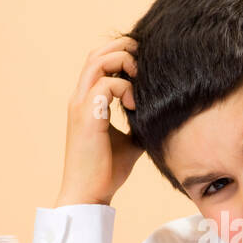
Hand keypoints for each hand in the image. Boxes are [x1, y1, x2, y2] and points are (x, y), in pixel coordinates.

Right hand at [56, 35, 144, 206]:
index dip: (121, 55)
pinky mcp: (86, 118)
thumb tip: (162, 114)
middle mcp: (80, 99)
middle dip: (123, 48)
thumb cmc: (106, 171)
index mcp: (87, 102)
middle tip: (146, 58)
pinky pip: (104, 86)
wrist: (89, 194)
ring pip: (97, 61)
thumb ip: (138, 123)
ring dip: (123, 61)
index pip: (99, 62)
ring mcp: (81, 106)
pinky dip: (124, 87)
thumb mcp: (129, 142)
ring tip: (140, 76)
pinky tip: (135, 104)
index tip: (145, 65)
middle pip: (96, 53)